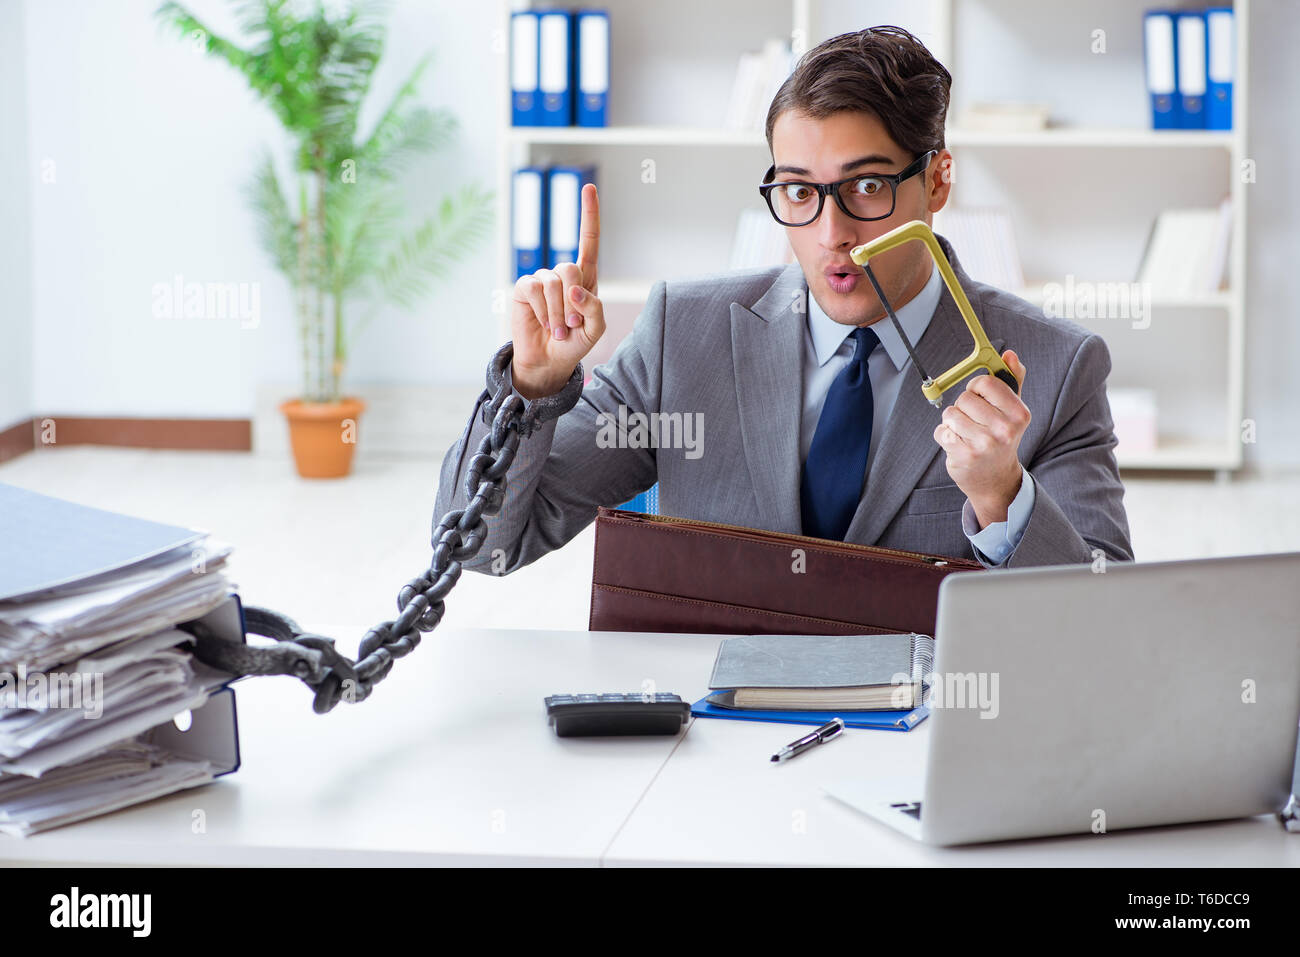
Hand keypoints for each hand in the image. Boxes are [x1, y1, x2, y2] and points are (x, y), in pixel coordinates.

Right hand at [510, 183, 605, 398]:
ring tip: (558, 329)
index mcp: (585, 278)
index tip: (589, 187)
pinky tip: (543, 323)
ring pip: (553, 283)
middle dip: (572, 300)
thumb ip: (594, 308)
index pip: (589, 241)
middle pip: (571, 268)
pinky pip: (535, 290)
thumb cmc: (575, 342)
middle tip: (570, 324)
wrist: (549, 360)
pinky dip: (542, 311)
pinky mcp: (524, 288)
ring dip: (557, 312)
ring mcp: (541, 279)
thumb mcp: (595, 328)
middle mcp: (562, 274)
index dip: (589, 215)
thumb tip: (574, 289)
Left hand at [932, 350, 1030, 528]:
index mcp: (1019, 414)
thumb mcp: (1012, 410)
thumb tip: (1009, 354)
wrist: (995, 479)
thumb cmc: (1001, 437)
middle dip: (964, 407)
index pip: (985, 382)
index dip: (975, 387)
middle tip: (974, 421)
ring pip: (950, 414)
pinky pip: (941, 431)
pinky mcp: (964, 456)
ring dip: (953, 422)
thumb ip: (1012, 380)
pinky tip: (958, 444)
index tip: (978, 396)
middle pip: (964, 398)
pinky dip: (944, 435)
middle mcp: (1004, 430)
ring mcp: (984, 445)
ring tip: (966, 433)